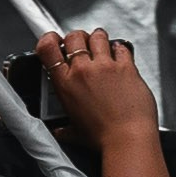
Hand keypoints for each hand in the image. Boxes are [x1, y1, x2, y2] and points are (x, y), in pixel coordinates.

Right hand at [34, 26, 158, 144]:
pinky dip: (120, 49)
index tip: (54, 39)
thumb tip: (59, 130)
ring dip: (99, 40)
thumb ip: (64, 128)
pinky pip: (121, 47)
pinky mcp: (126, 67)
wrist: (128, 140)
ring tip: (102, 49)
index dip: (49, 38)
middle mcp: (83, 71)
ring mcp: (105, 67)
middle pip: (74, 37)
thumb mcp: (75, 133)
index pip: (48, 48)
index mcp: (66, 84)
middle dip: (77, 38)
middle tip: (82, 47)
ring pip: (98, 36)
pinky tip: (120, 57)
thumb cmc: (103, 139)